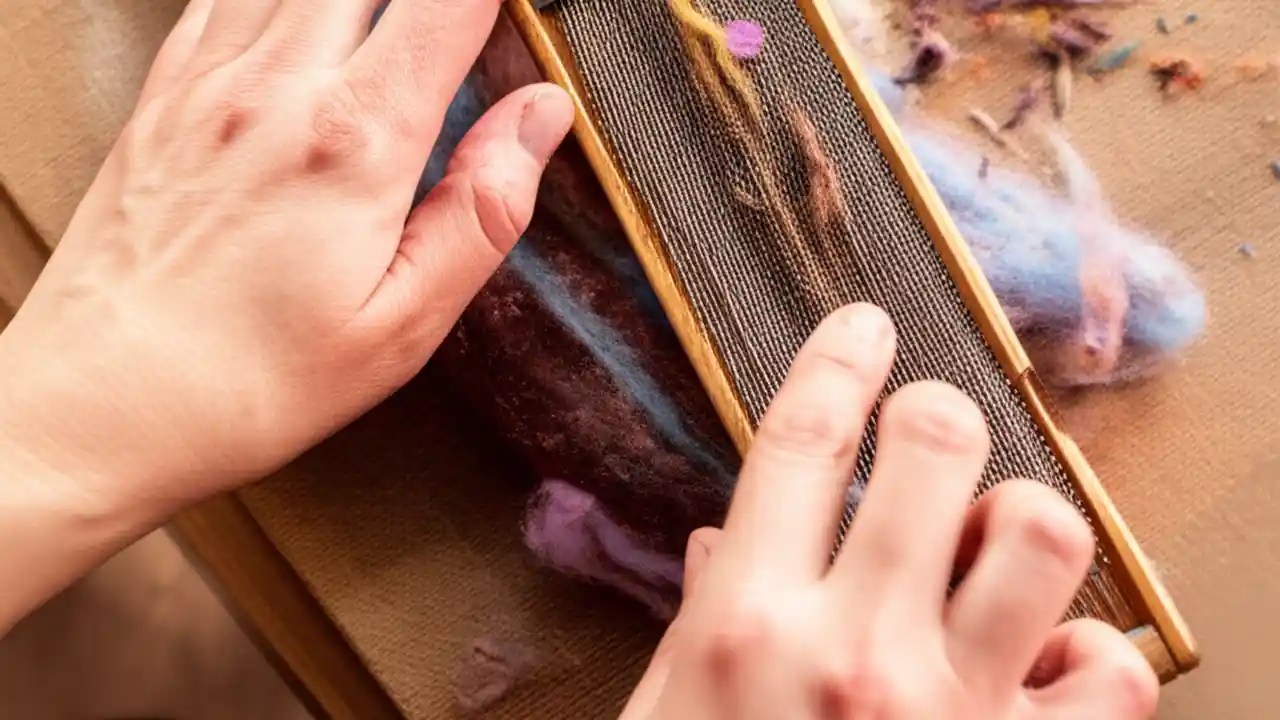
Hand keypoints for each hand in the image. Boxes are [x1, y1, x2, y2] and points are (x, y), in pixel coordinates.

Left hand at [0, 0, 570, 626]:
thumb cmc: (249, 384)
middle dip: (425, 2)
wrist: (97, 407)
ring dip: (356, 1)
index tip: (512, 25)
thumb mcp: (402, 324)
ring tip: (383, 43)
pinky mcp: (161, 101)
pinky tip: (296, 35)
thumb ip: (483, 209)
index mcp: (356, 143)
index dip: (495, 1)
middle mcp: (277, 91)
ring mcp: (208, 87)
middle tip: (451, 40)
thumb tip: (539, 118)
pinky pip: (222, 0)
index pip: (447, 4)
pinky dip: (275, 3)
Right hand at [625, 304, 1157, 718]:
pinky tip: (1046, 659)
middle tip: (930, 429)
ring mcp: (953, 715)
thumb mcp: (668, 714)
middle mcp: (855, 655)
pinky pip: (1113, 672)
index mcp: (747, 628)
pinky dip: (1091, 654)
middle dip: (938, 415)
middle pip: (937, 450)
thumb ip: (704, 618)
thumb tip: (724, 539)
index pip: (802, 441)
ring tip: (990, 545)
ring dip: (1023, 519)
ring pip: (1046, 534)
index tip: (863, 328)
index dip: (840, 361)